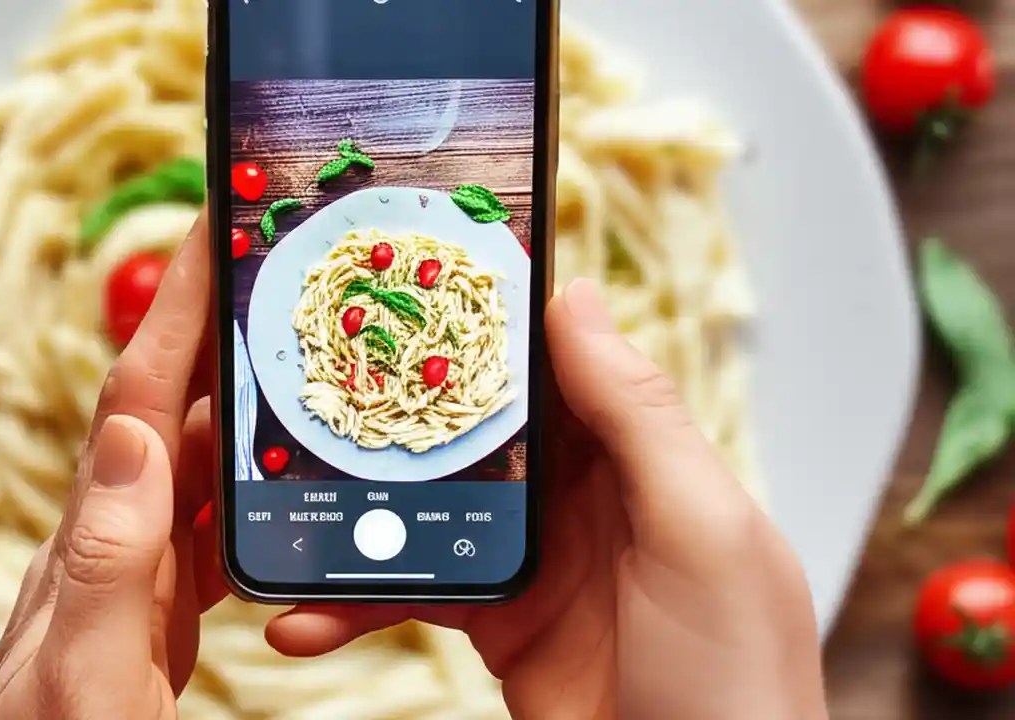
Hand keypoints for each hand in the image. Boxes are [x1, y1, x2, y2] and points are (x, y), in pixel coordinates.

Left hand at [0, 216, 226, 719]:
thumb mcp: (91, 673)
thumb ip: (110, 562)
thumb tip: (129, 437)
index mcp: (95, 551)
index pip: (135, 406)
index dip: (174, 316)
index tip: (211, 240)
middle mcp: (111, 549)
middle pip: (169, 419)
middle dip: (218, 336)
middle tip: (270, 276)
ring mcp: (137, 581)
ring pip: (195, 470)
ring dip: (239, 406)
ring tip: (291, 358)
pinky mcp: (160, 616)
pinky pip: (210, 533)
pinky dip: (247, 492)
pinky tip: (276, 489)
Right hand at [266, 279, 826, 719]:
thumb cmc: (736, 680)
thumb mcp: (699, 532)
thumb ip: (639, 417)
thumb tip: (576, 298)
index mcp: (636, 456)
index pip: (550, 367)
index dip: (480, 330)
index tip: (399, 295)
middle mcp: (582, 498)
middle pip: (471, 434)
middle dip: (392, 419)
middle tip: (309, 396)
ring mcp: (534, 561)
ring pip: (426, 513)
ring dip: (353, 521)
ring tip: (278, 517)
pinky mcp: (498, 624)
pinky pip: (414, 592)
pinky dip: (357, 605)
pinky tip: (307, 618)